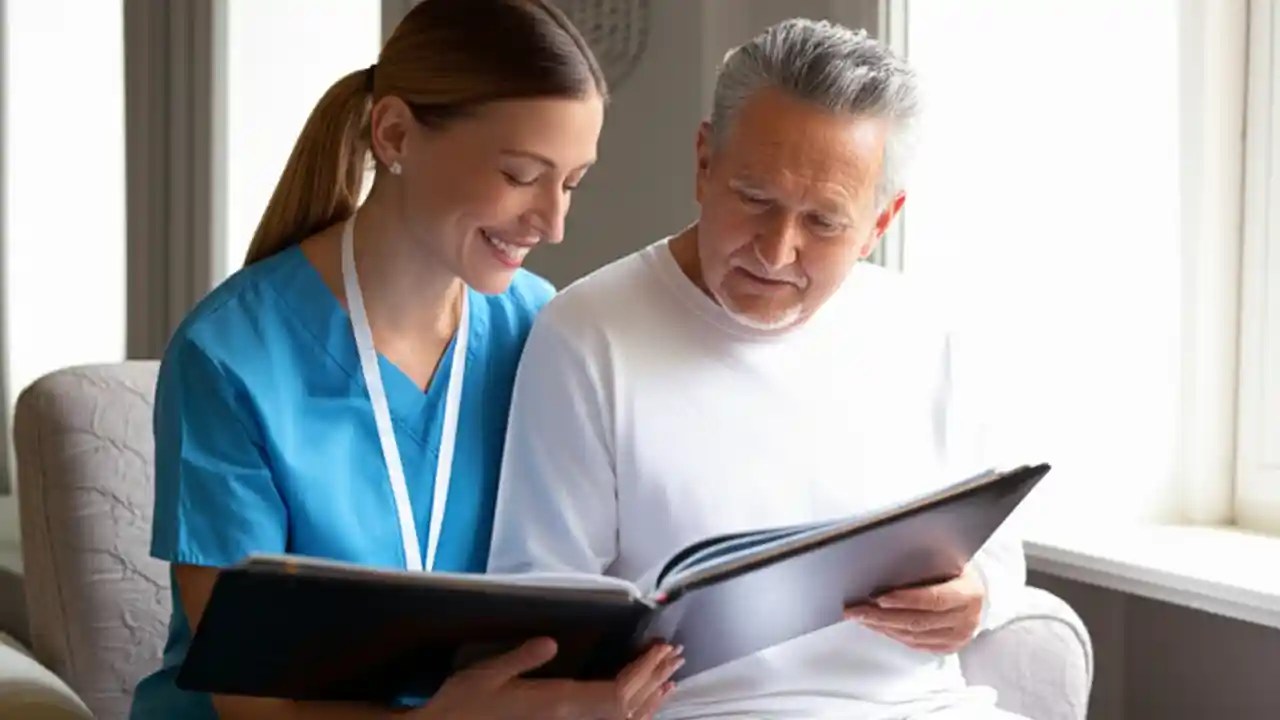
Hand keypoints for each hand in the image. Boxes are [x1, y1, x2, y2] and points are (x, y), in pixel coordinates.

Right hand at [420, 637, 683, 719]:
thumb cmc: (462, 708)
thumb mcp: (487, 674)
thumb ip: (522, 658)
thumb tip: (549, 643)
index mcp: (558, 703)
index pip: (616, 692)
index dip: (643, 672)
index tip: (661, 650)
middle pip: (626, 706)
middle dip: (654, 678)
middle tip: (676, 655)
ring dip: (648, 700)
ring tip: (668, 680)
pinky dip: (630, 717)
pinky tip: (636, 710)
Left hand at [844, 564, 985, 653]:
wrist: (977, 590)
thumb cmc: (955, 568)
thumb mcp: (948, 558)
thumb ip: (926, 561)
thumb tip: (888, 556)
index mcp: (970, 593)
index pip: (935, 599)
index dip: (906, 599)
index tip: (878, 597)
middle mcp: (967, 619)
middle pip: (918, 622)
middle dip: (882, 616)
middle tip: (856, 609)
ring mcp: (958, 637)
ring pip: (913, 637)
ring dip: (882, 626)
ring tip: (859, 616)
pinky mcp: (947, 647)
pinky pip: (914, 645)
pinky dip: (892, 634)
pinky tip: (876, 625)